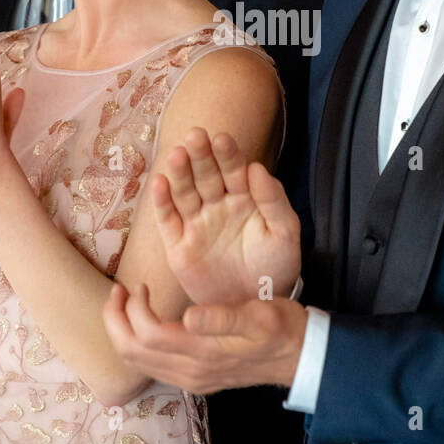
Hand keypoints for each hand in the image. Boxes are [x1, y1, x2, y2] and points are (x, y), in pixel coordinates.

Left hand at [102, 282, 307, 392]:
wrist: (301, 358)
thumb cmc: (282, 329)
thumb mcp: (260, 316)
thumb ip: (223, 318)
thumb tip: (187, 317)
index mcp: (203, 352)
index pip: (146, 334)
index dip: (133, 308)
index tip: (140, 284)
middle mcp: (190, 371)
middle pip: (131, 352)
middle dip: (115, 319)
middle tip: (119, 290)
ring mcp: (190, 379)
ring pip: (137, 362)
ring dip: (123, 331)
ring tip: (127, 301)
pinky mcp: (194, 379)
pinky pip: (151, 366)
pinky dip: (137, 343)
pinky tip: (146, 321)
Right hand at [150, 128, 300, 305]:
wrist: (256, 306)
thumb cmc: (275, 268)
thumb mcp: (285, 234)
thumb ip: (274, 201)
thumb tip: (257, 168)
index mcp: (245, 198)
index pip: (234, 170)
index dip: (228, 154)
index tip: (222, 139)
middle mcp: (218, 206)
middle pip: (206, 175)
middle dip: (201, 156)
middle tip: (195, 136)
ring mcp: (196, 224)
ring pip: (185, 193)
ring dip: (180, 173)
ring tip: (177, 155)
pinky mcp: (178, 245)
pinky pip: (168, 220)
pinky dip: (162, 202)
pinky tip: (159, 183)